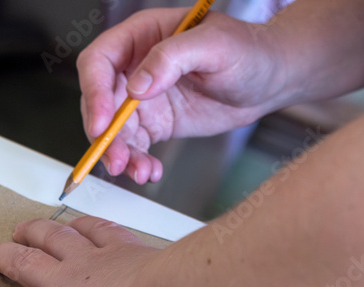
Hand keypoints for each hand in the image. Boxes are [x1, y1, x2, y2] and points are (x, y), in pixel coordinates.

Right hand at [77, 9, 287, 183]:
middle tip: (115, 158)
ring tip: (138, 172)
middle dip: (103, 134)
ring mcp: (141, 98)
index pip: (98, 62)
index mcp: (140, 37)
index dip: (93, 92)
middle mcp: (133, 67)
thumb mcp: (215, 44)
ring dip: (119, 154)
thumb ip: (172, 58)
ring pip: (113, 130)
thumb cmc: (249, 50)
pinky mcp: (153, 123)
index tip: (102, 123)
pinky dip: (137, 162)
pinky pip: (133, 146)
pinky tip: (150, 171)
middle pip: (99, 101)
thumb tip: (136, 87)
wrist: (270, 80)